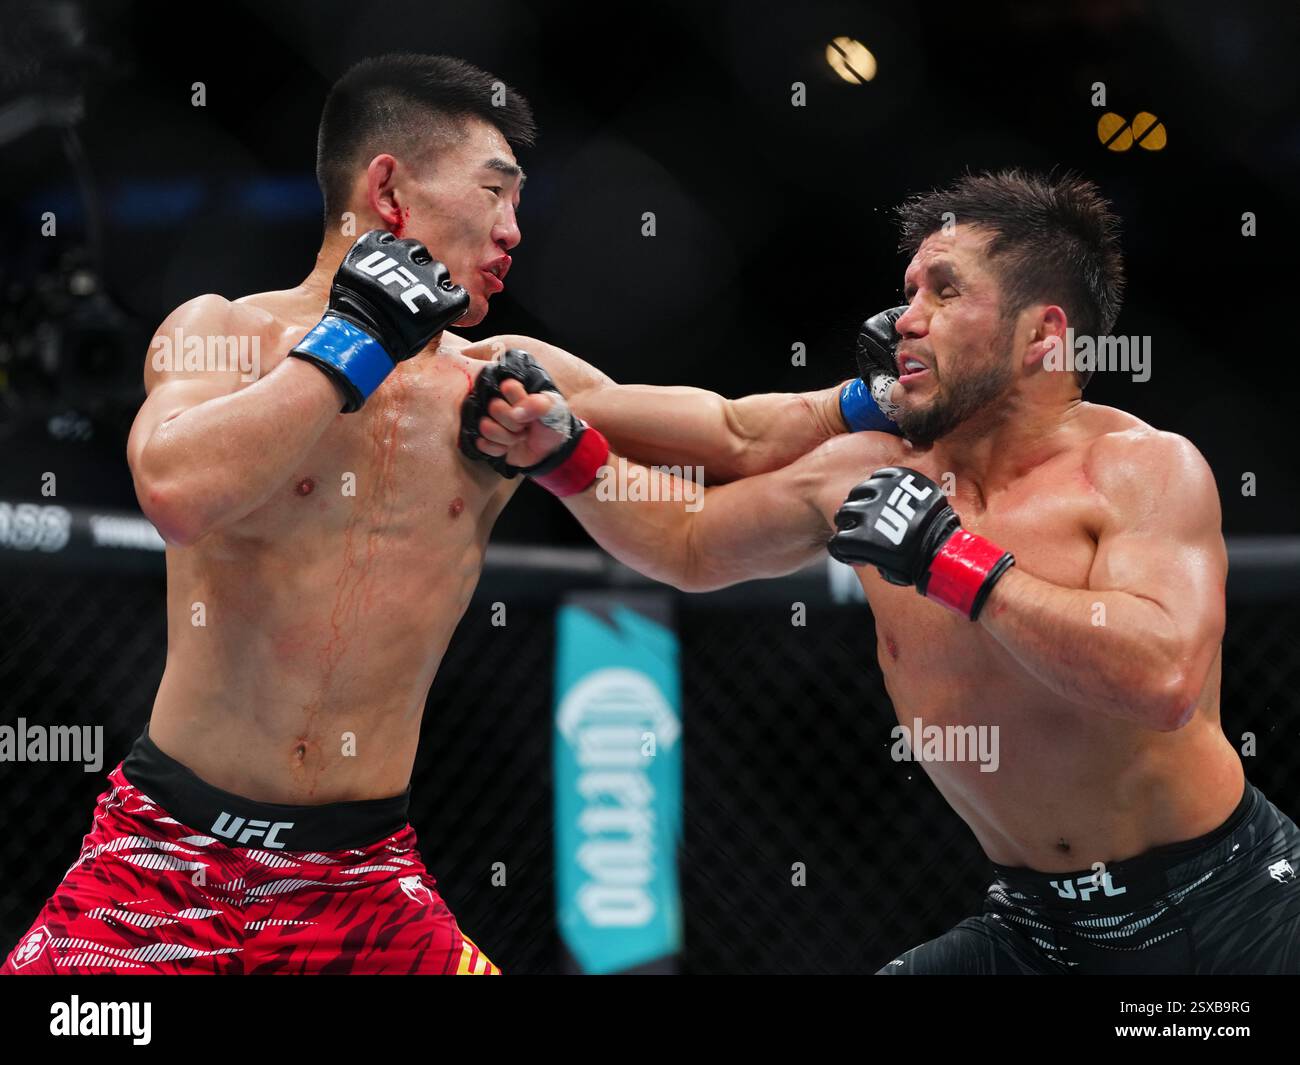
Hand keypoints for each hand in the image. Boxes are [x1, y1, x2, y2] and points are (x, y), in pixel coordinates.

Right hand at [472, 377, 570, 468]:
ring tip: (518, 437)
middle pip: (494, 407)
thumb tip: (516, 413)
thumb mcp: (554, 411)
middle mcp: (499, 403)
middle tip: (525, 427)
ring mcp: (490, 421)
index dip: (520, 402)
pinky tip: (507, 448)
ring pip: (486, 427)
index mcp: (515, 391)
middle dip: (515, 423)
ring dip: (507, 438)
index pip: (508, 386)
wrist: (548, 450)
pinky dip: (498, 450)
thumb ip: (538, 405)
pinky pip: (482, 444)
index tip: (531, 412)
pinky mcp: (485, 440)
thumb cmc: (550, 425)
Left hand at [827, 466, 1014, 619]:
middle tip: (865, 530)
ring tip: (858, 544)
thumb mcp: (925, 504)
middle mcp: (879, 490)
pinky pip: (837, 542)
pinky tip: (853, 558)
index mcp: (899, 477)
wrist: (940, 554)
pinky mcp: (859, 537)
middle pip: (853, 496)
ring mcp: (867, 513)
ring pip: (843, 515)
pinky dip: (841, 550)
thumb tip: (896, 508)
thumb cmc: (938, 534)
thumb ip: (906, 501)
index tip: (881, 516)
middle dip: (856, 513)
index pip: (876, 479)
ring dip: (847, 528)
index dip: (875, 497)